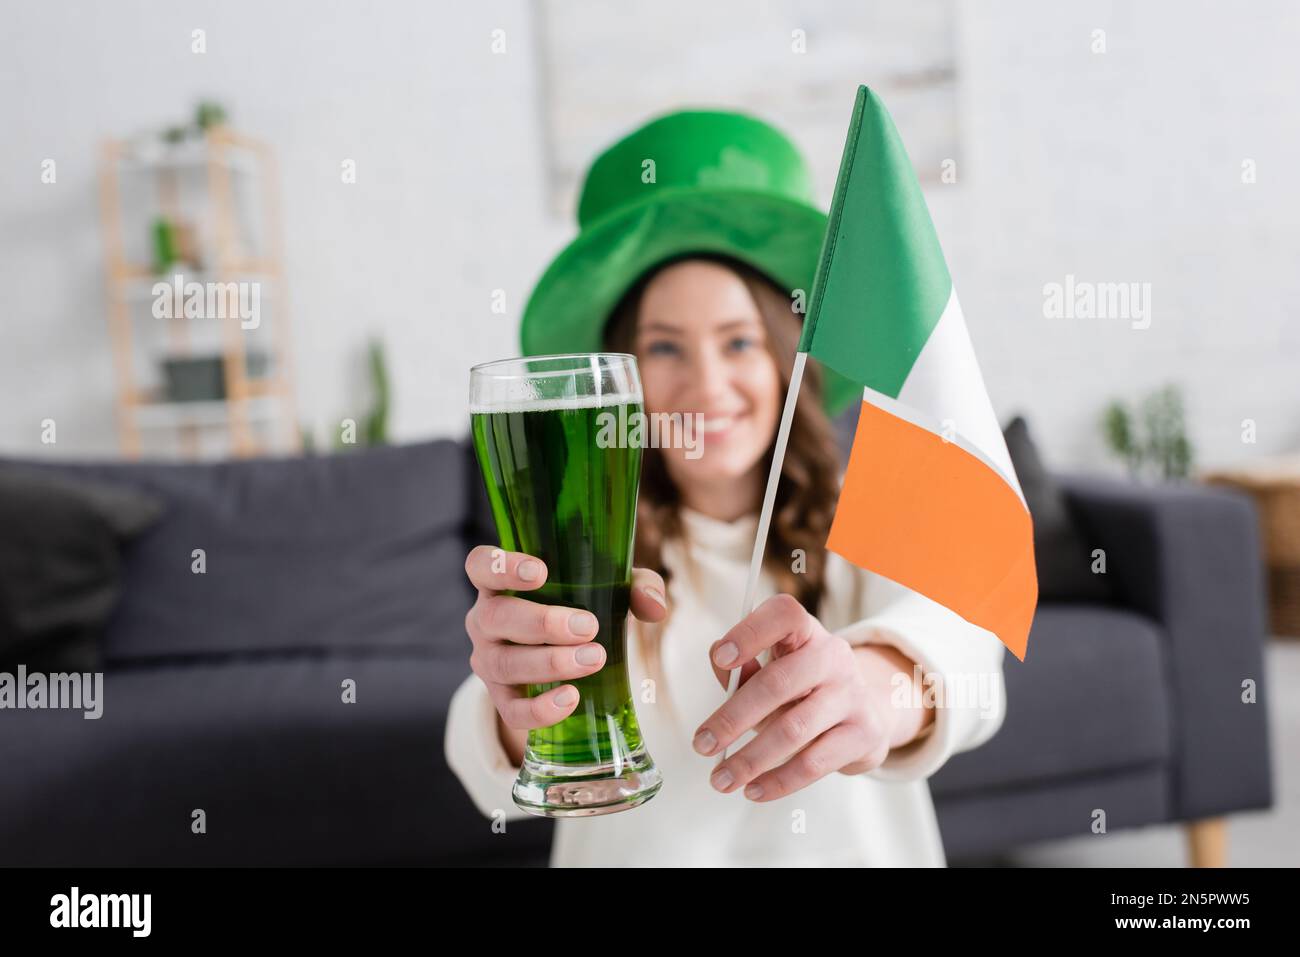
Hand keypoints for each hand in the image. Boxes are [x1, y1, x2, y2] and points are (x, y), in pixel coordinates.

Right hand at [463, 546, 666, 732]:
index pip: (481, 565)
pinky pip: (510, 710)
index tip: (540, 572)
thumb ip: (634, 586)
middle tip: (587, 627)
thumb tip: (654, 607)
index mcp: (501, 583)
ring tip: (593, 659)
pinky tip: (571, 699)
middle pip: (497, 617)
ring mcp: (488, 660)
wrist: (564, 658)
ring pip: (504, 663)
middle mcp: (485, 619)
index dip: (501, 566)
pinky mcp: (501, 698)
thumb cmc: (580, 607)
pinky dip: (539, 709)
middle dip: (543, 623)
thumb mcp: (607, 587)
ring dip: (548, 662)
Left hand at [693, 593, 909, 801]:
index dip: (750, 632)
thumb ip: (743, 668)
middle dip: (733, 718)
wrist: (865, 715)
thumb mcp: (773, 672)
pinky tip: (754, 790)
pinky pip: (814, 763)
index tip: (720, 658)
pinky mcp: (865, 734)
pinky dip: (779, 781)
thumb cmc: (803, 691)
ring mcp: (853, 695)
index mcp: (807, 633)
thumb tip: (719, 662)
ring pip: (794, 729)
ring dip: (750, 759)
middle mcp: (834, 657)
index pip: (784, 615)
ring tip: (721, 779)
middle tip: (702, 745)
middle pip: (779, 682)